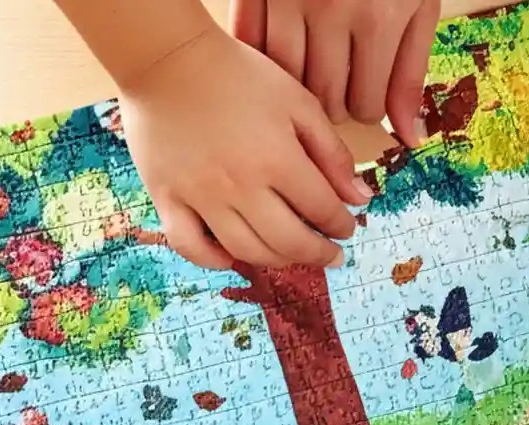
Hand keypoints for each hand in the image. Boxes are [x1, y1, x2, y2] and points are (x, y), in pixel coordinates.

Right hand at [121, 25, 370, 269]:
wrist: (168, 59)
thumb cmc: (237, 74)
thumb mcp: (298, 102)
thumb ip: (332, 152)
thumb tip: (360, 198)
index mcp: (279, 159)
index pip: (322, 210)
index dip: (340, 225)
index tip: (346, 228)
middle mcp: (241, 186)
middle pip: (288, 241)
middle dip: (317, 253)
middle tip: (329, 254)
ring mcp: (201, 197)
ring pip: (245, 250)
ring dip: (276, 260)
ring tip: (290, 254)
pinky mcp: (168, 198)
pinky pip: (189, 246)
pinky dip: (212, 260)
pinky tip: (230, 257)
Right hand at [231, 0, 439, 146]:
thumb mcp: (417, 6)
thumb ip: (411, 72)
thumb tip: (411, 136)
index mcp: (379, 19)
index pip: (366, 104)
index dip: (366, 109)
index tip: (364, 96)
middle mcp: (332, 11)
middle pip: (322, 98)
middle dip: (332, 104)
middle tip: (337, 87)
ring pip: (283, 78)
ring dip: (295, 86)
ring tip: (310, 72)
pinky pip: (249, 43)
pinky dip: (259, 58)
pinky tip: (272, 58)